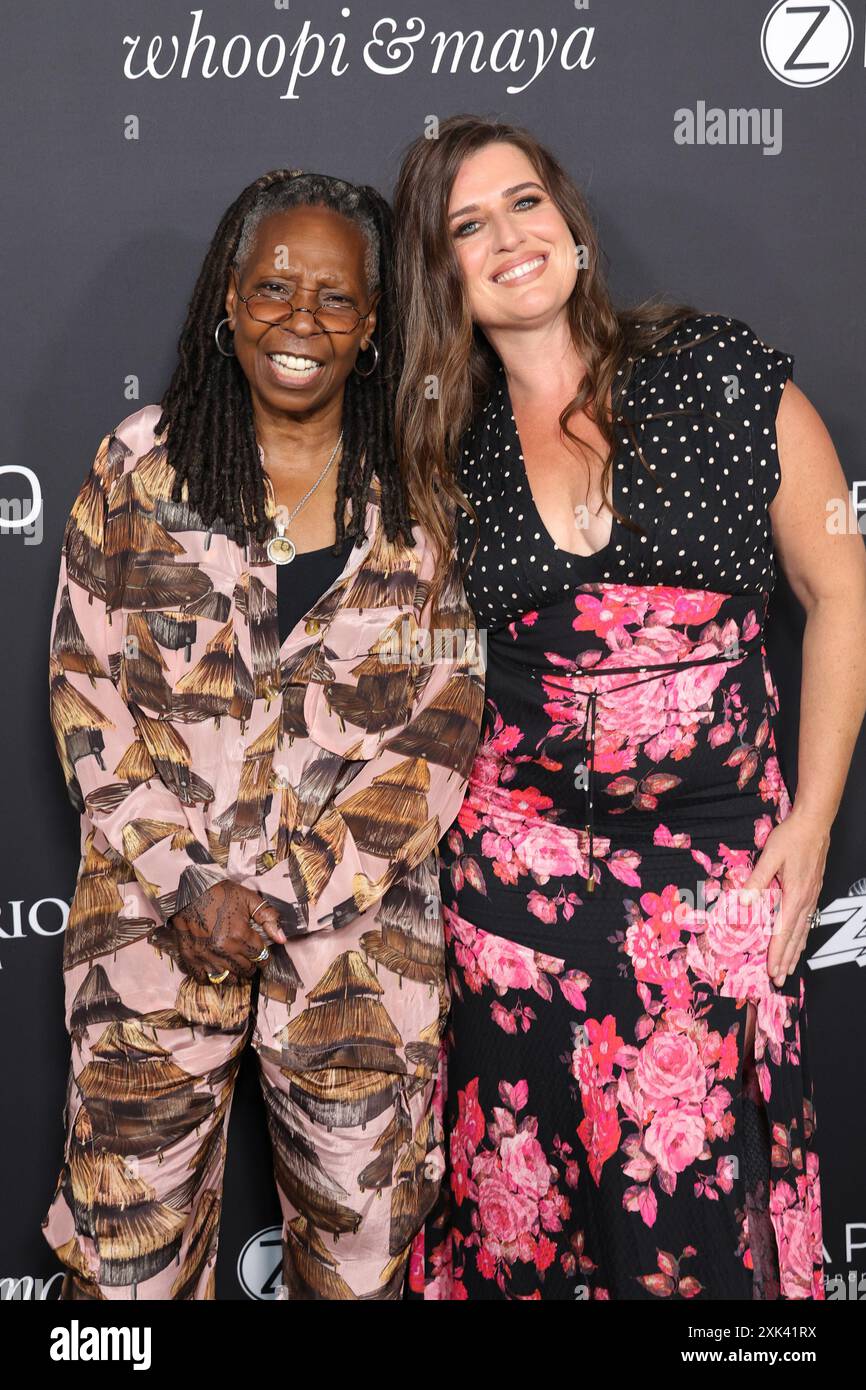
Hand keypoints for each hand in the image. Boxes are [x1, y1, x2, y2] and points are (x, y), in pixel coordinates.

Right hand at [168, 881, 285, 984]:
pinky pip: (204, 979)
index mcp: (240, 934)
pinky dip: (211, 978)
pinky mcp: (190, 958)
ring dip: (235, 974)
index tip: (261, 952)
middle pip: (246, 970)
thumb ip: (268, 917)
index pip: (261, 957)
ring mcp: (206, 955)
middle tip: (249, 957)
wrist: (188, 891)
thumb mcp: (248, 899)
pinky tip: (216, 969)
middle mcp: (224, 949)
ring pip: (228, 979)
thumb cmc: (219, 893)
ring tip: (235, 965)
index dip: (264, 955)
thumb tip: (282, 939)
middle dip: (251, 964)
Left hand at [739, 806, 829, 986]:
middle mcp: (806, 901)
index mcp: (794, 895)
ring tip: (789, 969)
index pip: (783, 931)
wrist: (814, 824)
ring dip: (795, 952)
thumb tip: (742, 900)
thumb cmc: (791, 838)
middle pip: (794, 937)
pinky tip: (799, 942)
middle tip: (779, 980)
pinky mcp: (813, 892)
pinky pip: (807, 921)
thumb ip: (757, 879)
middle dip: (786, 960)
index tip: (771, 970)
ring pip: (803, 931)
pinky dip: (802, 936)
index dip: (776, 953)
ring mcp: (812, 897)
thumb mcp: (770, 856)